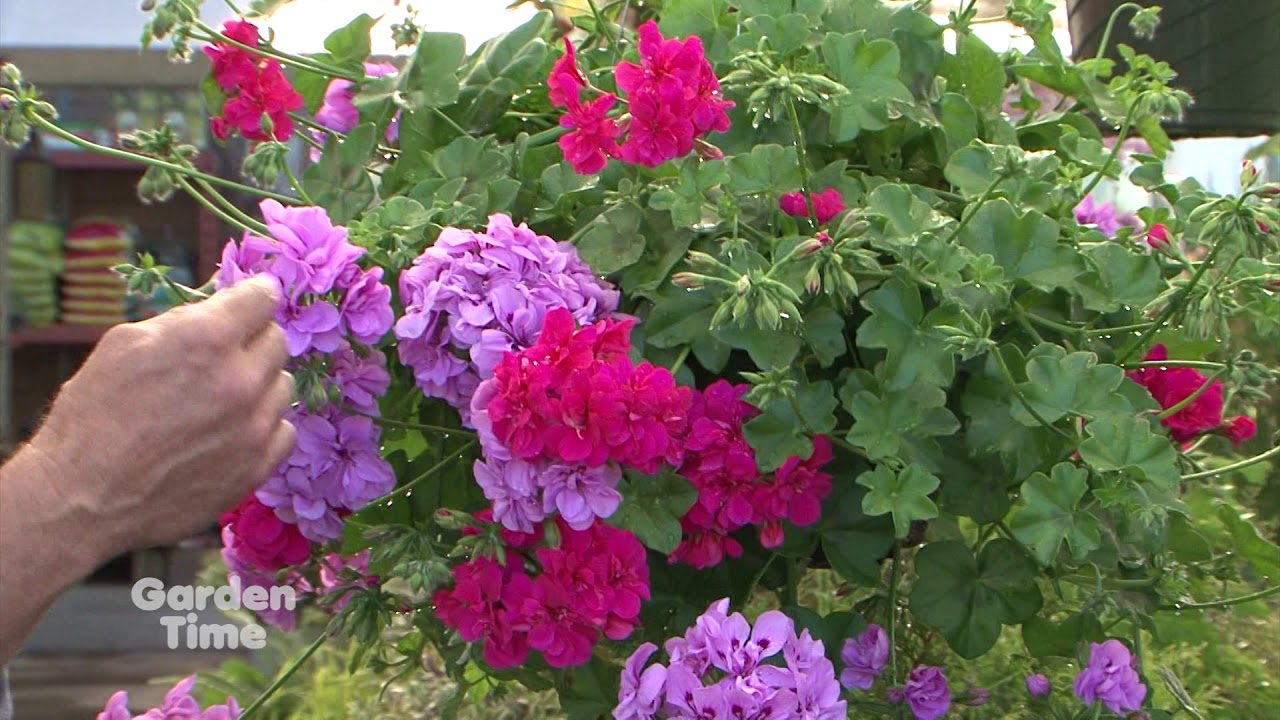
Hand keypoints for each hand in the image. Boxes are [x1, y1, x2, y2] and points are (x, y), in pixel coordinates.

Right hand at [28, 276, 296, 552]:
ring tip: (220, 398)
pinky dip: (264, 425)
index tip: (254, 298)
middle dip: (253, 339)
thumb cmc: (91, 415)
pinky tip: (234, 430)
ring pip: (282, 386)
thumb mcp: (124, 345)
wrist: (82, 498)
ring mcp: (254, 426)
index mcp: (205, 339)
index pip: (262, 297)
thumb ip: (182, 320)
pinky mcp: (257, 466)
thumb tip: (221, 307)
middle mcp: (240, 379)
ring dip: (259, 384)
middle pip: (277, 341)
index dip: (256, 294)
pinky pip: (284, 430)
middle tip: (225, 354)